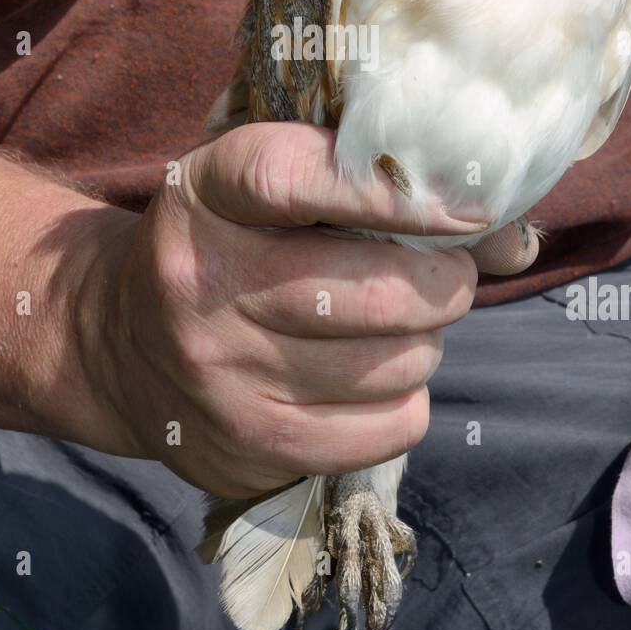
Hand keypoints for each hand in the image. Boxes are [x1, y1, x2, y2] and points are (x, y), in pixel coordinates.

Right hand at [71, 122, 536, 498]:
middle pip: (373, 292)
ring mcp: (225, 378)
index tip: (465, 208)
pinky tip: (369, 378)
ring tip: (394, 326)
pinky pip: (389, 427)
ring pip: (396, 363)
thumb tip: (514, 237)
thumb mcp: (262, 188)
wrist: (115, 342)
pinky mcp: (251, 448)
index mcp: (206, 196)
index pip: (299, 181)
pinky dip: (404, 400)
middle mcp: (204, 287)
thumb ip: (369, 185)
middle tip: (448, 276)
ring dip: (424, 342)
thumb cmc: (222, 243)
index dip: (394, 193)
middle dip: (445, 283)